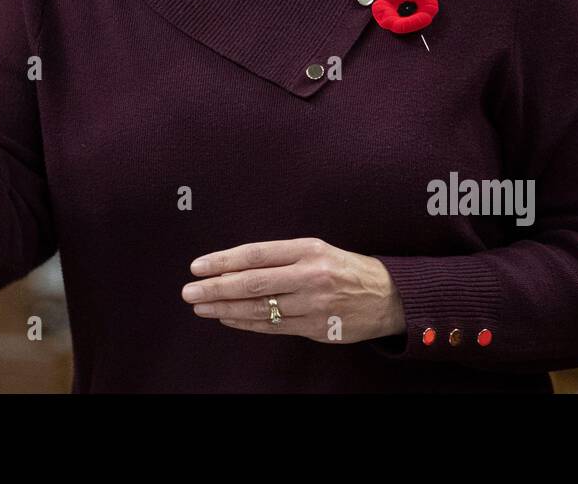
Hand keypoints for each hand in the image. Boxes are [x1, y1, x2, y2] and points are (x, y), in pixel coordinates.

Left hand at [181, 237, 405, 344]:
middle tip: (189, 291)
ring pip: (260, 308)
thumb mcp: (317, 250)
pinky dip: (246, 323)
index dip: (224, 260)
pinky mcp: (316, 328)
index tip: (198, 266)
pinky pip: (273, 327)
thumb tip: (232, 266)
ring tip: (201, 306)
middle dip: (216, 287)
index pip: (256, 254)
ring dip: (225, 308)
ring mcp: (313, 304)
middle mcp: (310, 275)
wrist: (387, 296)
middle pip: (253, 282)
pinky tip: (227, 318)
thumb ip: (280, 257)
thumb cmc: (344, 268)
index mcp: (308, 249)